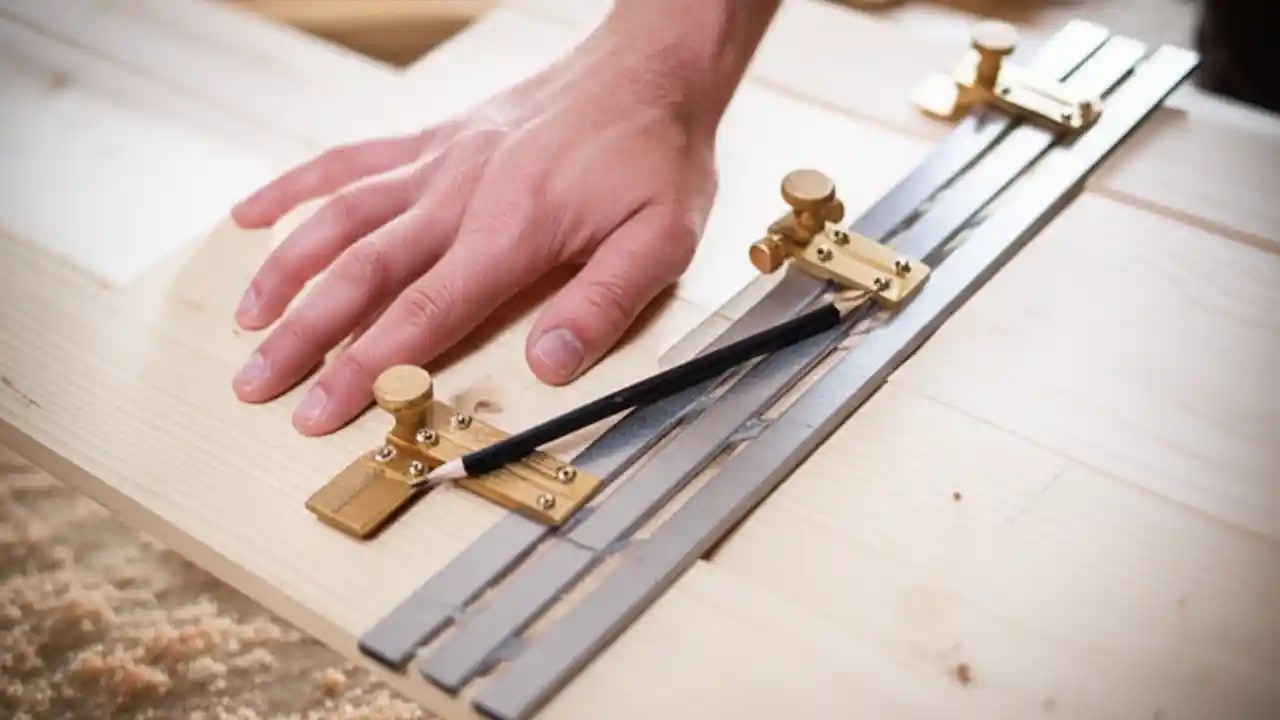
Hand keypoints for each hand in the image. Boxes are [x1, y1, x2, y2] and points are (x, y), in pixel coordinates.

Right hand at [230, 1, 779, 435]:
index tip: (318, 412)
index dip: (364, 368)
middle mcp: (460, 195)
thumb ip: (603, 303)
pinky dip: (297, 187)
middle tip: (255, 384)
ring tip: (247, 321)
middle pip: (362, 273)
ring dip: (287, 271)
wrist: (648, 70)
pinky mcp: (436, 139)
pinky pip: (352, 160)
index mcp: (511, 230)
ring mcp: (441, 163)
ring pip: (341, 218)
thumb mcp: (661, 238)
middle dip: (304, 336)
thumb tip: (548, 368)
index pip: (422, 313)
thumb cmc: (655, 155)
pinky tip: (254, 214)